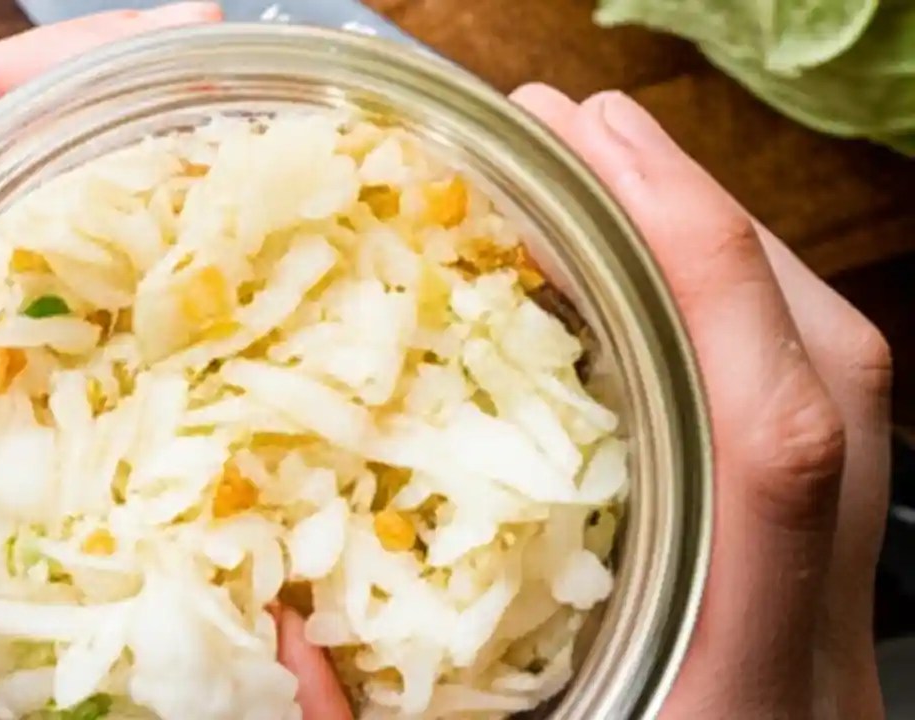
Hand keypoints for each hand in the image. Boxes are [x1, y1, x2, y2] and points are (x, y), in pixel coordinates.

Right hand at [282, 89, 891, 718]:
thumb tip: (276, 634)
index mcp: (740, 682)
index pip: (771, 442)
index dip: (700, 274)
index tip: (595, 161)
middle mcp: (819, 636)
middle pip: (834, 381)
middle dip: (709, 223)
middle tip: (578, 134)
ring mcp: (840, 623)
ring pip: (848, 396)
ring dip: (733, 266)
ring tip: (613, 190)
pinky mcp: (826, 619)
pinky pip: (826, 438)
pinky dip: (744, 341)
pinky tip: (652, 318)